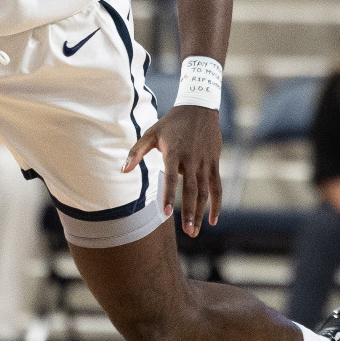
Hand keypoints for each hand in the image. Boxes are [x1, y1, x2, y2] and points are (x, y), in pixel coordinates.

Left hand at [124, 106, 221, 236]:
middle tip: (187, 232)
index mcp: (174, 152)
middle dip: (189, 212)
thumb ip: (136, 152)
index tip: (165, 213)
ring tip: (194, 231)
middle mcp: (191, 159)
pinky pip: (217, 187)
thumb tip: (122, 170)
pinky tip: (213, 220)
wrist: (199, 108)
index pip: (172, 177)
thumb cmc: (171, 123)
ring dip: (201, 213)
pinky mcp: (214, 163)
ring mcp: (205, 162)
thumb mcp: (152, 133)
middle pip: (192, 190)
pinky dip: (216, 204)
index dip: (169, 195)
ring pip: (205, 192)